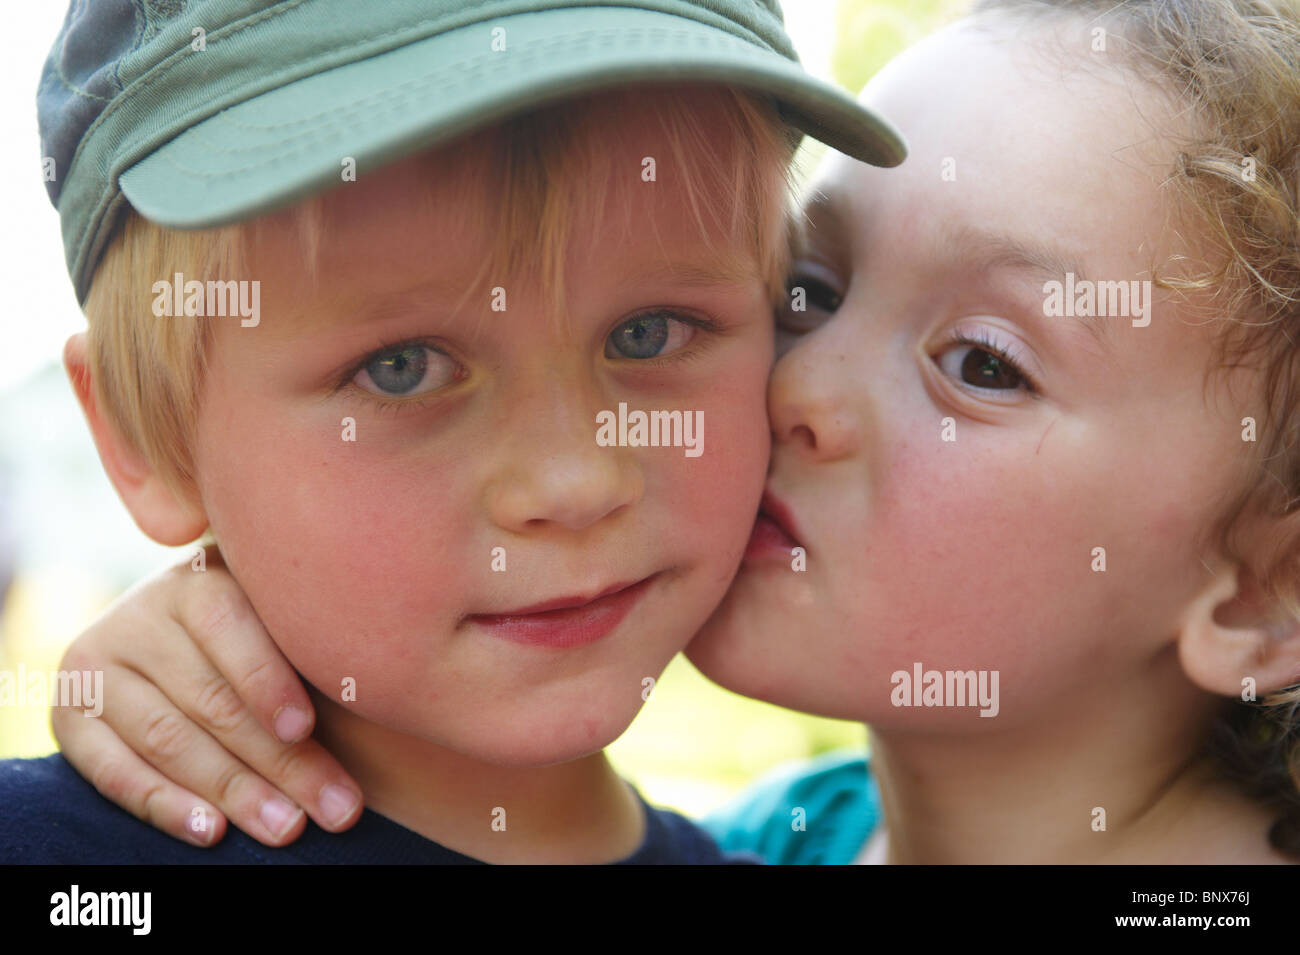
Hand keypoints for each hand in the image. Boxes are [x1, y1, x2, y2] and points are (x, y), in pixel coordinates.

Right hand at [51, 548, 362, 845]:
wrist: (171, 633)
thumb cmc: (263, 630)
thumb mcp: (282, 617)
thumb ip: (312, 642)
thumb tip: (389, 689)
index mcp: (200, 578)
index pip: (230, 627)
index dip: (267, 680)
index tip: (306, 727)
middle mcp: (140, 614)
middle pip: (211, 700)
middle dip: (280, 761)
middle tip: (333, 809)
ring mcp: (98, 663)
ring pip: (169, 740)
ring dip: (234, 792)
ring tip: (288, 828)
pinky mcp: (70, 715)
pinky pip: (113, 771)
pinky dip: (164, 806)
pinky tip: (211, 832)